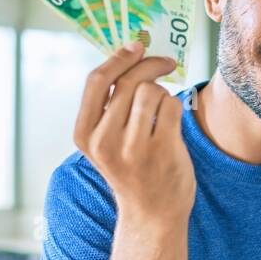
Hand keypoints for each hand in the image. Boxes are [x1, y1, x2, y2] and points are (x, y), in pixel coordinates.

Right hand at [73, 42, 194, 230]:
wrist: (152, 214)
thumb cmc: (132, 168)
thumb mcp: (107, 140)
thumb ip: (109, 105)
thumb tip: (129, 52)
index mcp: (84, 134)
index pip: (96, 81)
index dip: (118, 58)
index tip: (136, 45)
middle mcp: (104, 141)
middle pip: (127, 82)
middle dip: (150, 64)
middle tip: (166, 61)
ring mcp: (133, 147)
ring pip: (151, 91)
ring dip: (162, 93)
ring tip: (162, 110)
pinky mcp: (162, 151)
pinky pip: (172, 106)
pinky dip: (176, 107)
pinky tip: (172, 123)